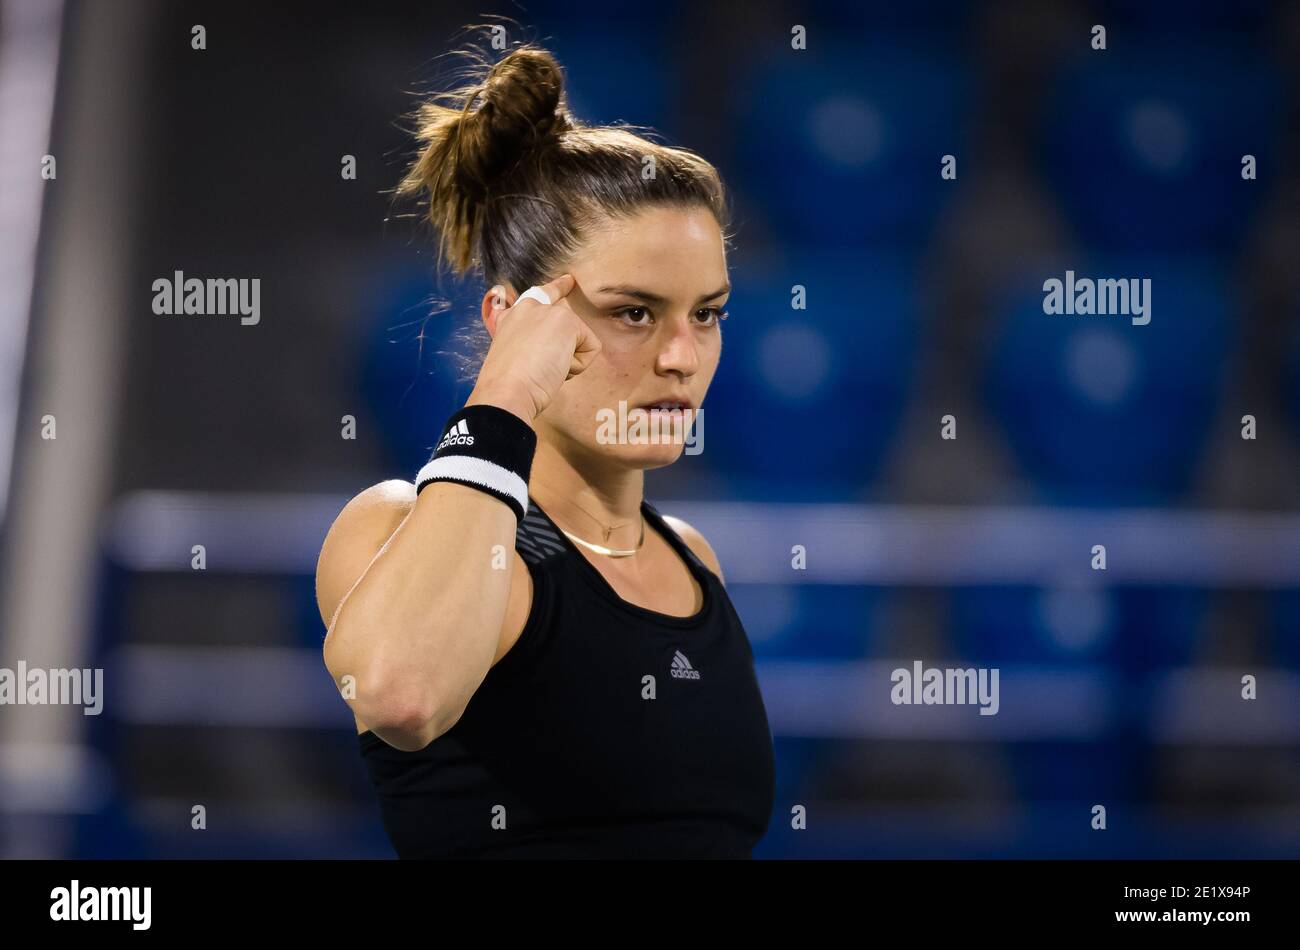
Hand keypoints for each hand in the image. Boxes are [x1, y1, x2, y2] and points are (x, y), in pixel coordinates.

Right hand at [466, 273, 601, 421]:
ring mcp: (547, 311)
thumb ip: (533, 346)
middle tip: (559, 336)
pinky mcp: (566, 320)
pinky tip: (555, 369)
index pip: (538, 297)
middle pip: (566, 314)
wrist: (506, 391)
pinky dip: (578, 366)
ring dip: (569, 363)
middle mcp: (529, 308)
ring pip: (578, 341)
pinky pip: (591, 349)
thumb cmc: (508, 387)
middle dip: (570, 337)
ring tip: (544, 370)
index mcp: (512, 318)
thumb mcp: (515, 359)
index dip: (557, 288)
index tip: (568, 280)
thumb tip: (561, 352)